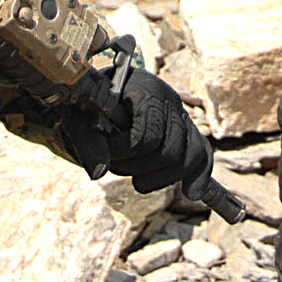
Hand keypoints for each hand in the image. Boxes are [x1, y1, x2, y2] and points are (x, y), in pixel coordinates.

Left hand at [98, 69, 215, 196]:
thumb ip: (88, 144)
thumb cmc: (86, 105)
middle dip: (138, 167)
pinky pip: (202, 154)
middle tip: (116, 165)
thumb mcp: (79, 120)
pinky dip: (198, 175)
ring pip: (188, 158)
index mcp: (145, 89)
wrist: (96, 94)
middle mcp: (169, 100)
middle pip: (169, 151)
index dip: (124, 153)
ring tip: (135, 177)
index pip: (147, 136)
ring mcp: (180, 116)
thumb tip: (99, 174)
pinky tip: (191, 192)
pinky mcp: (185, 132)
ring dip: (159, 178)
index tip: (105, 154)